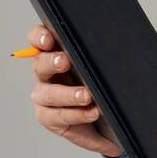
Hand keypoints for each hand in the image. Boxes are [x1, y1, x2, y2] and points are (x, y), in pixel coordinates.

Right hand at [26, 23, 123, 157]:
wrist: (106, 120)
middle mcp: (46, 74)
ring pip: (49, 94)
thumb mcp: (104, 68)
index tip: (49, 40)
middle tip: (65, 62)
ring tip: (86, 96)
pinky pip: (58, 116)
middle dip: (52, 61)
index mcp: (55, 54)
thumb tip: (117, 42)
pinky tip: (92, 112)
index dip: (40, 37)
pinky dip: (77, 114)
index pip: (39, 40)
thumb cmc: (102, 87)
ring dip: (68, 94)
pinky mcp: (48, 117)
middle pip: (40, 64)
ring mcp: (44, 96)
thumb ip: (101, 55)